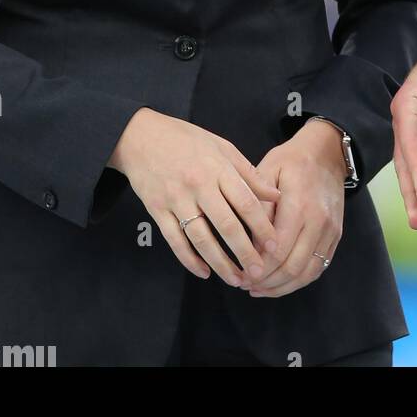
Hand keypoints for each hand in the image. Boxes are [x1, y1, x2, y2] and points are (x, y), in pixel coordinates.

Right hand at [108, 108, 280, 286]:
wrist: (141, 137)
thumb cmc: (186, 140)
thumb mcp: (221, 146)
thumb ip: (248, 172)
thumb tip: (275, 194)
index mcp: (217, 168)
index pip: (245, 201)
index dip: (261, 226)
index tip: (274, 245)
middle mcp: (198, 185)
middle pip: (226, 225)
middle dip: (244, 252)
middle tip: (259, 271)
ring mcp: (175, 199)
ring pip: (201, 238)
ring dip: (220, 263)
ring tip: (236, 279)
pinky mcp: (157, 211)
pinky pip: (175, 241)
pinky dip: (189, 260)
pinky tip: (204, 273)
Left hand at [246, 119, 346, 297]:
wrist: (327, 153)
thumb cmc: (291, 161)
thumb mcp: (267, 171)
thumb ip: (257, 206)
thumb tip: (248, 243)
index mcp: (299, 205)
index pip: (278, 249)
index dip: (258, 268)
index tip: (240, 275)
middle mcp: (318, 221)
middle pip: (292, 266)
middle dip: (267, 282)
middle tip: (245, 285)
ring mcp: (330, 231)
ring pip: (307, 272)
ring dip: (282, 287)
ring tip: (259, 289)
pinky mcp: (335, 236)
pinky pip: (319, 267)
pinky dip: (299, 281)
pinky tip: (280, 284)